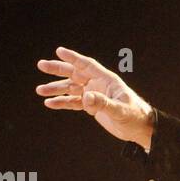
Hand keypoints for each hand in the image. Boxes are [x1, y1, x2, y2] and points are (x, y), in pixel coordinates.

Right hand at [35, 46, 155, 148]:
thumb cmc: (135, 116)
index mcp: (107, 80)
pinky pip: (74, 102)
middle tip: (41, 65)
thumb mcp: (120, 110)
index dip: (73, 57)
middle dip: (58, 70)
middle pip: (75, 73)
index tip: (58, 51)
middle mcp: (98, 84)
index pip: (87, 65)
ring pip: (71, 89)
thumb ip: (103, 103)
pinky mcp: (92, 107)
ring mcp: (94, 95)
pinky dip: (62, 102)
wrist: (140, 128)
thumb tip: (86, 98)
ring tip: (39, 90)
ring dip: (56, 89)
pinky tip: (49, 103)